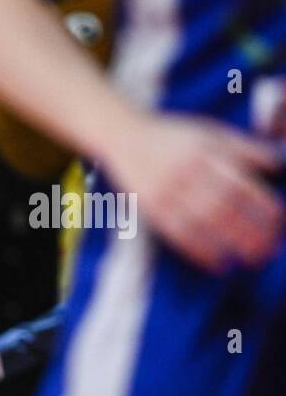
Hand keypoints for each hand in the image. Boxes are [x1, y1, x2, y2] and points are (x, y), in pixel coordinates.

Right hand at [101, 113, 283, 271]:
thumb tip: (277, 164)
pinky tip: (217, 263)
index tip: (279, 220)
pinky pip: (178, 234)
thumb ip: (244, 147)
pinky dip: (199, 251)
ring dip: (230, 244)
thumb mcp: (212, 132)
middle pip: (226, 206)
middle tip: (269, 248)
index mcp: (207, 152)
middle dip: (251, 230)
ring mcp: (167, 191)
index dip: (263, 204)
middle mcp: (188, 172)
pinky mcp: (151, 208)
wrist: (125, 136)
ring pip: (204, 223)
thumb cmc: (174, 136)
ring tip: (250, 260)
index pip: (242, 182)